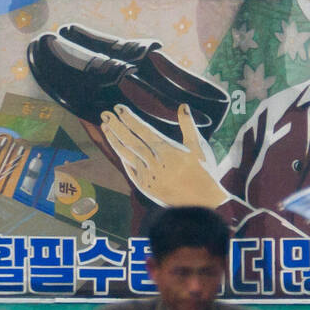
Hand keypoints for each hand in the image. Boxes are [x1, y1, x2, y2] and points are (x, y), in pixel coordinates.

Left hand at [100, 104, 228, 207]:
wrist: (202, 203)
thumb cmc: (204, 173)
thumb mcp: (199, 147)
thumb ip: (188, 125)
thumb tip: (183, 106)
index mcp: (166, 150)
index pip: (142, 130)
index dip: (129, 118)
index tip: (118, 108)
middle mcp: (154, 162)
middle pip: (130, 140)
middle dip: (116, 126)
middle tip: (105, 114)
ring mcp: (147, 175)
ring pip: (126, 154)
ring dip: (114, 140)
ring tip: (105, 127)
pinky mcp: (145, 187)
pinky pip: (130, 169)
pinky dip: (123, 157)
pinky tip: (118, 148)